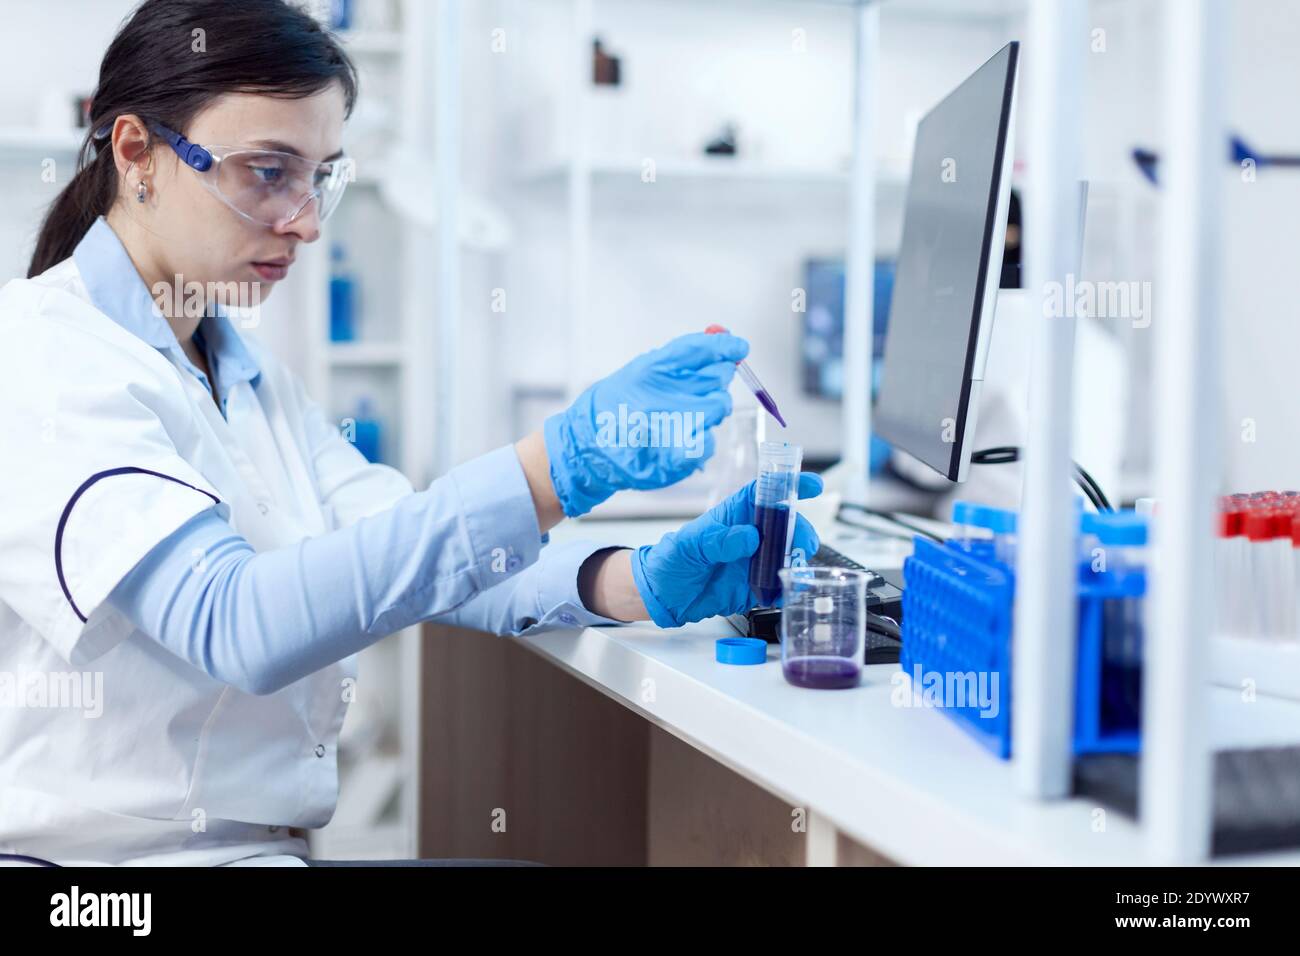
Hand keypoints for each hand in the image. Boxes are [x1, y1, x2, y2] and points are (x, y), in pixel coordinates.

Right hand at [543, 332, 747, 517]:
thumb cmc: (617, 406)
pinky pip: (710, 439)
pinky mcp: (678, 457)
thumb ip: (680, 357)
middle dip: (716, 381)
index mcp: (650, 370)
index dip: (724, 347)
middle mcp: (662, 396)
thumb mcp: (642, 371)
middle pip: (718, 378)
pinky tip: (683, 437)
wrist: (589, 447)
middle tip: (700, 389)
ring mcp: (671, 428)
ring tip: (686, 415)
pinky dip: (702, 437)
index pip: (699, 349)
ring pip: (719, 407)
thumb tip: (722, 339)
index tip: (739, 347)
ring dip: (710, 409)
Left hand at [628, 473, 822, 627]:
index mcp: (734, 517)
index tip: (812, 484)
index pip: (765, 494)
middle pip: (786, 526)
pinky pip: (779, 587)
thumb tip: (749, 537)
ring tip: (792, 570)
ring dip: (797, 561)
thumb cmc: (670, 561)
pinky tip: (784, 592)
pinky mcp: (755, 588)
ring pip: (788, 556)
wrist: (661, 596)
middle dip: (800, 532)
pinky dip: (787, 590)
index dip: (790, 485)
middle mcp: (749, 537)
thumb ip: (717, 540)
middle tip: (802, 545)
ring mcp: (754, 562)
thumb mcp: (689, 546)